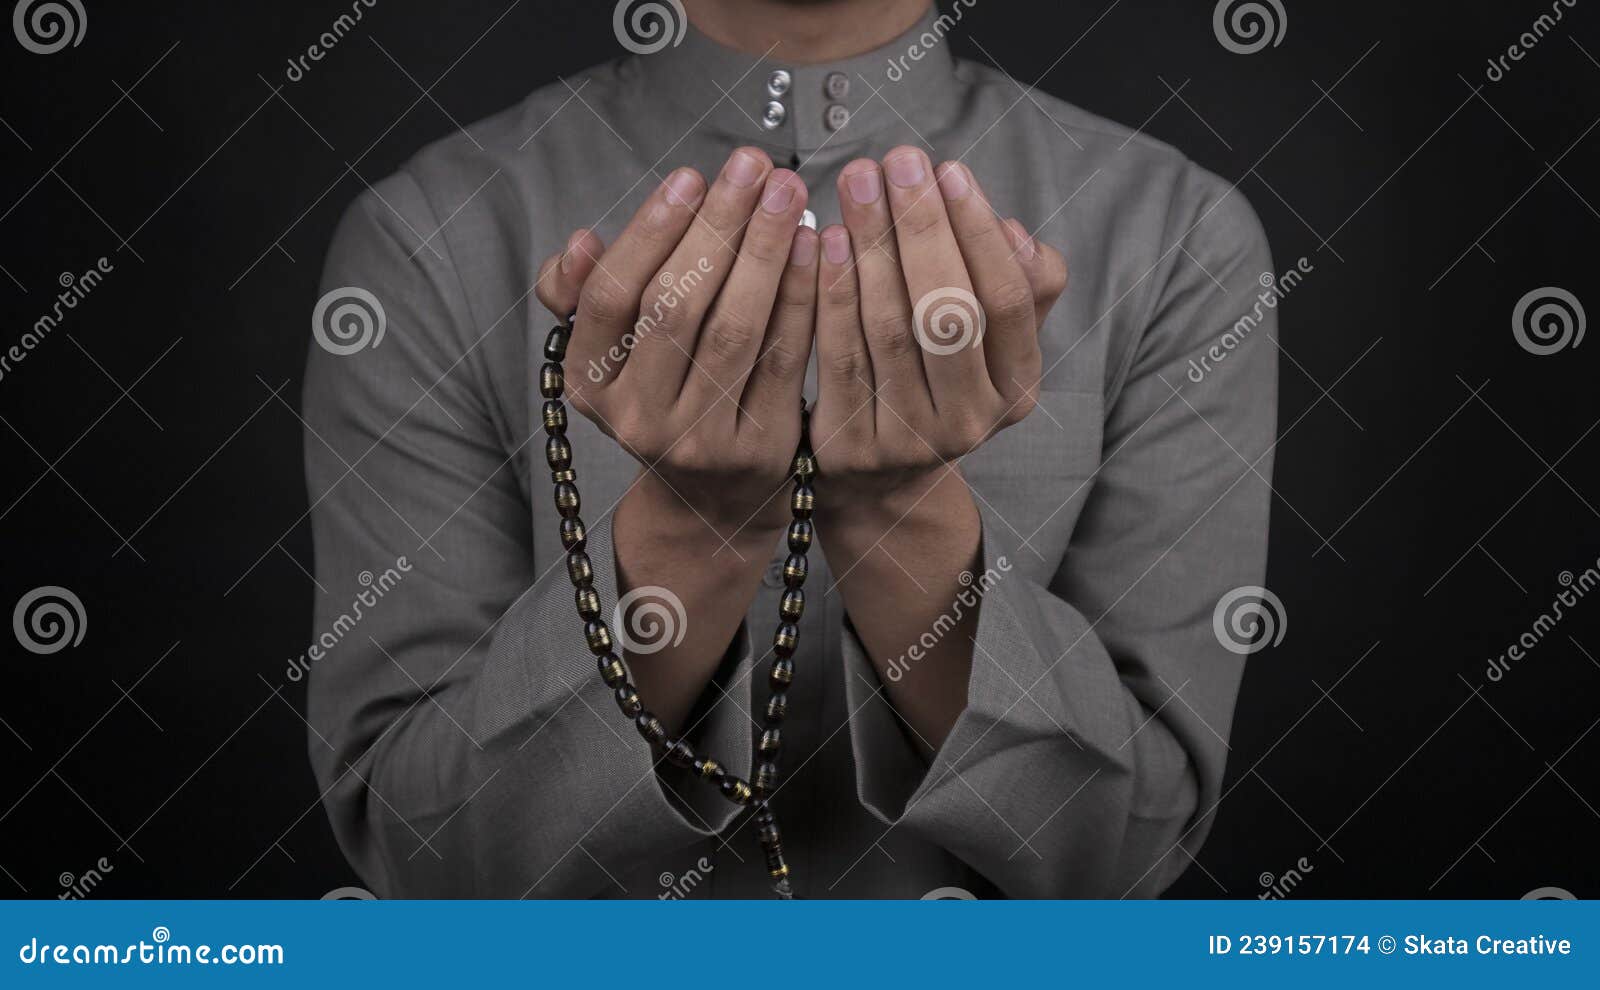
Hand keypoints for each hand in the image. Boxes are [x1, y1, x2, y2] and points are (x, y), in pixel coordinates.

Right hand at [531, 148, 818, 732]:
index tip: (690, 176)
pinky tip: (819, 247)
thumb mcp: (614, 353)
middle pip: (677, 308)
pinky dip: (801, 296)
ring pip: (735, 330)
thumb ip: (586, 296)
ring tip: (788, 193)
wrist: (713, 498)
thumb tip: (578, 244)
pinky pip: (785, 358)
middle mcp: (637, 417)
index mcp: (591, 381)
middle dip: (719, 228)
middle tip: (755, 166)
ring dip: (765, 252)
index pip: (611, 297)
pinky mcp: (761, 448)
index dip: (649, 232)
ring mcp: (700, 439)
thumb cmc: (667, 393)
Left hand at [810, 146, 1067, 514]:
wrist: (881, 477)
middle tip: (897, 160)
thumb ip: (1018, 287)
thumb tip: (1014, 231)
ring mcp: (910, 439)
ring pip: (890, 329)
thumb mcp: (991, 342)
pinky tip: (824, 240)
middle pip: (948, 311)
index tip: (948, 169)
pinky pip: (839, 355)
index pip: (1008, 299)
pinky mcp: (850, 445)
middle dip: (921, 226)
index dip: (978, 232)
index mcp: (1017, 387)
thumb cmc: (938, 378)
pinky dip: (832, 293)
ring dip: (873, 246)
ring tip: (858, 184)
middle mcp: (971, 421)